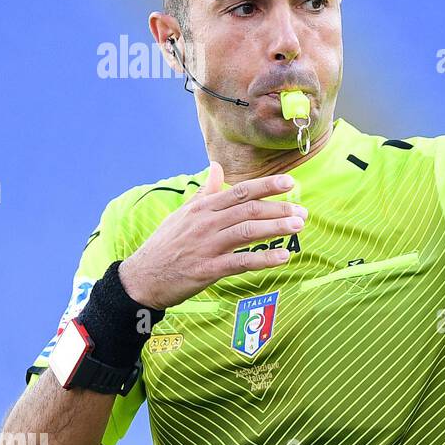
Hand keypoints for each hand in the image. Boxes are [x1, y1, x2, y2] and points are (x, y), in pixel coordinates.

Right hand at [118, 162, 307, 309]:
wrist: (141, 278)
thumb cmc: (166, 245)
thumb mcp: (183, 213)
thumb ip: (205, 191)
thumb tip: (216, 167)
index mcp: (203, 208)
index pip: (240, 192)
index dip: (266, 186)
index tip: (290, 182)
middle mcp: (206, 223)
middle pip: (248, 210)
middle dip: (278, 208)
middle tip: (302, 210)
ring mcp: (207, 246)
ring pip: (247, 232)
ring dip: (275, 228)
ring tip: (298, 226)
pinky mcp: (207, 269)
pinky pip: (240, 262)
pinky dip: (263, 258)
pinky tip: (283, 256)